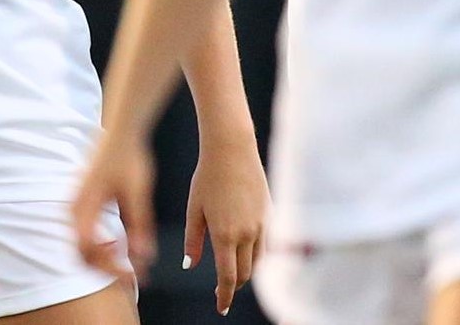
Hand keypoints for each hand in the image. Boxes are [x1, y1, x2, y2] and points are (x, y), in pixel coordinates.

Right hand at [71, 132, 155, 285]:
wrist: (122, 133)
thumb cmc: (129, 158)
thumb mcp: (139, 194)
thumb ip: (140, 226)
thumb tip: (145, 257)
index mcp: (83, 205)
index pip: (88, 249)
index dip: (109, 267)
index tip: (132, 274)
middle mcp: (73, 209)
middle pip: (80, 253)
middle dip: (104, 269)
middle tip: (132, 277)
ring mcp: (75, 207)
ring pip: (81, 247)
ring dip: (102, 261)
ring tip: (127, 267)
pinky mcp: (82, 205)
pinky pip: (84, 236)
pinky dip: (100, 249)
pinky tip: (120, 248)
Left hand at [184, 132, 268, 315]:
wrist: (232, 150)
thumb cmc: (206, 178)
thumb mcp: (193, 209)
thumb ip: (193, 240)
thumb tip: (190, 265)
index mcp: (225, 235)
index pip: (227, 277)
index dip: (224, 296)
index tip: (221, 308)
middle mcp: (247, 234)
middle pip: (244, 273)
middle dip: (233, 286)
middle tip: (222, 294)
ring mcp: (261, 225)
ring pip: (257, 262)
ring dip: (246, 273)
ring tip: (233, 277)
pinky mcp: (269, 216)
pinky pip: (264, 245)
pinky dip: (255, 256)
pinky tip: (245, 255)